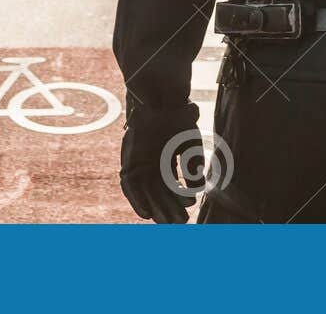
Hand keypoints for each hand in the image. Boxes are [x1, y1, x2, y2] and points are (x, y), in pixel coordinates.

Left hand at [119, 103, 203, 223]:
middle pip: (159, 193)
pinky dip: (136, 201)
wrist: (161, 101)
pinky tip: (146, 215)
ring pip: (146, 193)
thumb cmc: (177, 120)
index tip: (188, 212)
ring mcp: (139, 164)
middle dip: (169, 209)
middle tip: (180, 223)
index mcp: (166, 160)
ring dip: (155, 209)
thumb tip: (198, 189)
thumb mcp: (190, 146)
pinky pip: (129, 187)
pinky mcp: (128, 162)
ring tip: (166, 224)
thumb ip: (194, 166)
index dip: (180, 201)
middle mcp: (151, 164)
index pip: (172, 187)